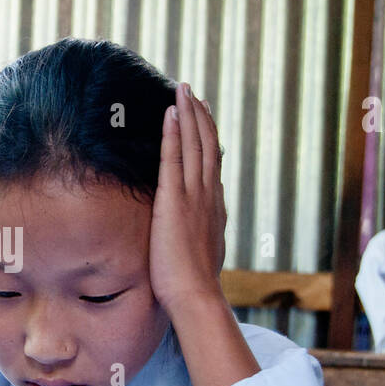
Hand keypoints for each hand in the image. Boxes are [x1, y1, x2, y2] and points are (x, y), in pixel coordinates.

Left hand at [149, 83, 227, 315]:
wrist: (196, 295)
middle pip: (207, 145)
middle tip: (191, 91)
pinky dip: (174, 134)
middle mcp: (208, 195)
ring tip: (182, 90)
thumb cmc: (195, 282)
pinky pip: (174, 159)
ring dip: (188, 114)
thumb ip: (206, 228)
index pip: (212, 162)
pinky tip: (170, 113)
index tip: (203, 115)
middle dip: (199, 115)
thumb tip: (210, 217)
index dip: (208, 136)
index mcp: (214, 206)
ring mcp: (194, 197)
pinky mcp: (175, 202)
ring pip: (194, 145)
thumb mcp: (205, 249)